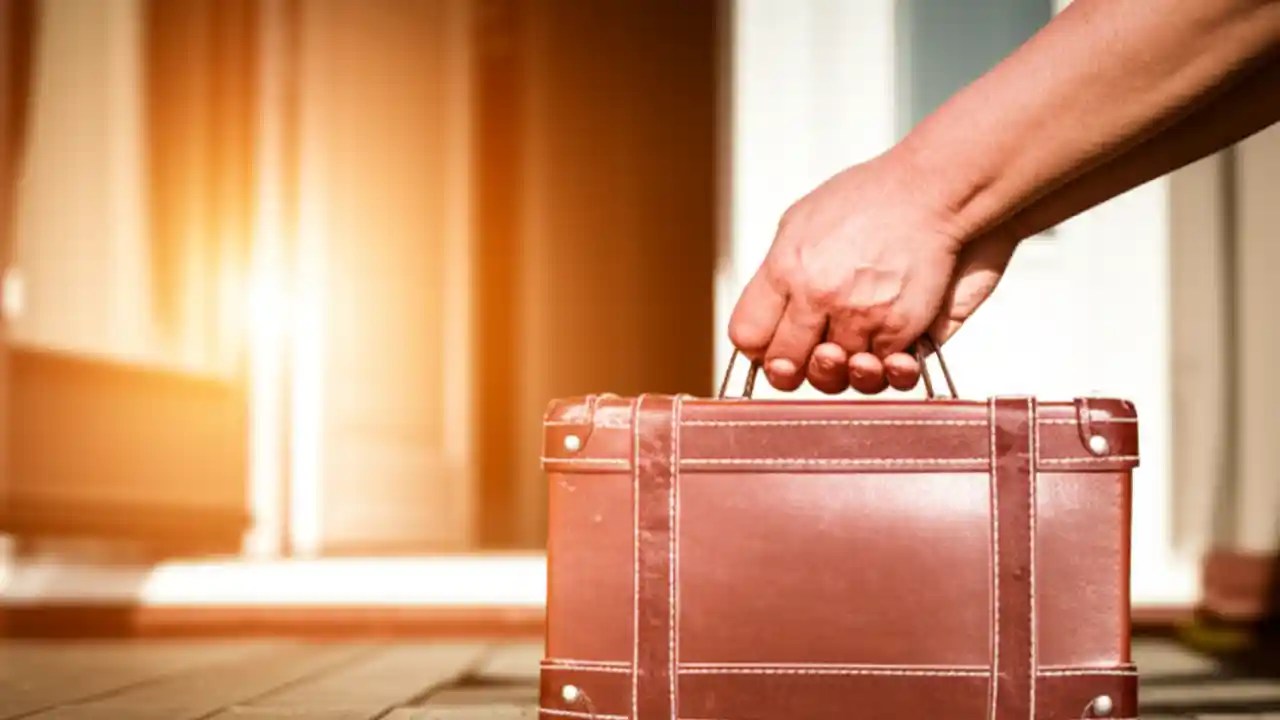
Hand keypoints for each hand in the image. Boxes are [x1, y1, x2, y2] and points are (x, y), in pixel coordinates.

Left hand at [728, 153, 1019, 393]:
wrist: (931, 191)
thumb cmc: (867, 201)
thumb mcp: (798, 223)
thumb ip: (775, 273)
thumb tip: (765, 316)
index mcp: (787, 268)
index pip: (747, 336)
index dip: (758, 345)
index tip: (772, 341)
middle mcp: (819, 296)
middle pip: (782, 365)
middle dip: (791, 365)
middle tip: (806, 352)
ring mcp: (859, 315)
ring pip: (831, 376)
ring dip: (838, 370)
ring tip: (846, 351)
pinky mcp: (898, 328)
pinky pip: (876, 371)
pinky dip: (878, 366)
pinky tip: (878, 350)